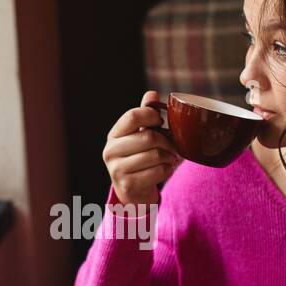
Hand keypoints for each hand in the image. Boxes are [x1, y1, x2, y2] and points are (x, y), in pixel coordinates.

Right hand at [103, 90, 181, 205]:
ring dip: (169, 157)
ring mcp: (117, 170)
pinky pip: (158, 171)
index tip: (161, 122)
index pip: (133, 116)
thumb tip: (152, 93)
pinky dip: (168, 170)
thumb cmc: (138, 158)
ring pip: (155, 155)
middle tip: (174, 145)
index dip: (152, 116)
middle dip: (167, 141)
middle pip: (148, 137)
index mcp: (113, 135)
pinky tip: (165, 169)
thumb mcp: (138, 136)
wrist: (132, 192)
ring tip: (170, 158)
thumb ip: (144, 115)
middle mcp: (110, 151)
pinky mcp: (128, 185)